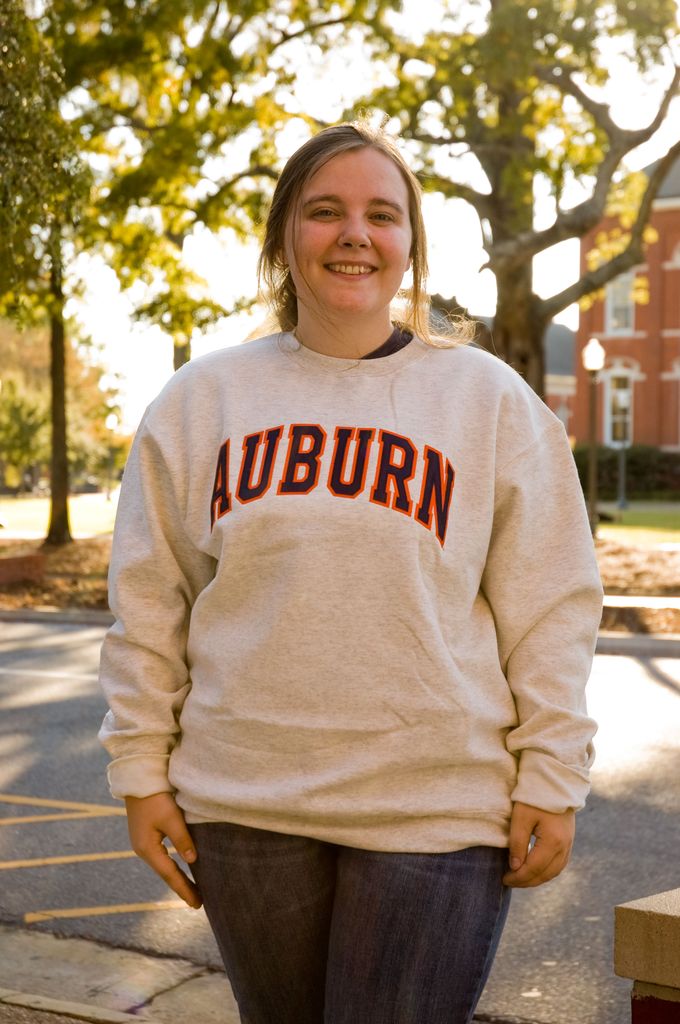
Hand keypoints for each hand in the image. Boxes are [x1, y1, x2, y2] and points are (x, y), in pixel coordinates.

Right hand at [125, 792, 201, 908]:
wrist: (139, 781)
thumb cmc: (156, 798)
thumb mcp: (172, 818)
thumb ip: (182, 840)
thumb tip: (192, 861)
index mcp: (147, 849)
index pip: (170, 875)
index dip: (184, 889)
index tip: (197, 904)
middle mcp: (142, 849)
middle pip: (165, 873)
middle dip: (182, 887)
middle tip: (198, 902)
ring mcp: (142, 843)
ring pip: (163, 865)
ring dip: (177, 877)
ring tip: (192, 889)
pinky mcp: (145, 835)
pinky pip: (161, 856)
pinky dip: (172, 866)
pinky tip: (180, 868)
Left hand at [503, 801, 574, 887]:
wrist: (554, 780)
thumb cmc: (535, 797)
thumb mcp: (521, 818)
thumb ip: (517, 843)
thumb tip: (515, 867)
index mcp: (553, 841)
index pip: (534, 868)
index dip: (518, 877)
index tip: (504, 879)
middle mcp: (564, 846)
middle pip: (546, 874)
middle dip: (527, 881)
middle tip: (510, 881)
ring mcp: (569, 843)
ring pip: (554, 871)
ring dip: (538, 878)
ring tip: (521, 878)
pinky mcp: (569, 839)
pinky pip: (560, 863)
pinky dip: (547, 870)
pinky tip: (535, 869)